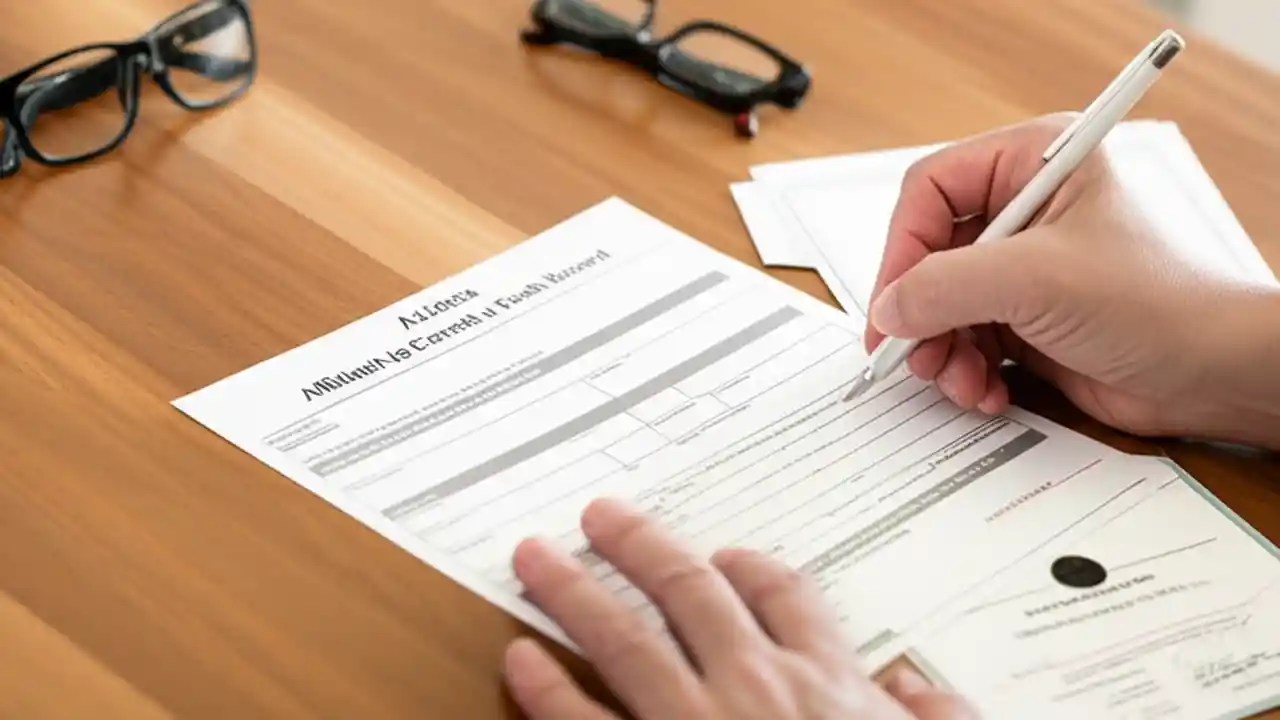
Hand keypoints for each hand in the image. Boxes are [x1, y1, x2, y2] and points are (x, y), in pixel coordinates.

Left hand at [501, 499, 974, 719]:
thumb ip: (936, 717)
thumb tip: (919, 689)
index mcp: (826, 681)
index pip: (783, 595)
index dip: (749, 568)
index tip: (725, 558)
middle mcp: (755, 686)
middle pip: (687, 591)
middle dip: (638, 546)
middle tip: (601, 518)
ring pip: (623, 638)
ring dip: (574, 592)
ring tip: (535, 560)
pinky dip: (546, 688)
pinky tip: (520, 660)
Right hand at [866, 114, 1279, 447]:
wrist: (1215, 374)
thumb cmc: (1159, 303)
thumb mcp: (1037, 281)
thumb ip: (946, 288)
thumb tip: (886, 309)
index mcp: (1034, 164)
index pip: (932, 190)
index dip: (903, 247)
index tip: (893, 304)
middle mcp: (1024, 210)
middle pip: (929, 253)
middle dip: (920, 312)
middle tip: (914, 354)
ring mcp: (1024, 268)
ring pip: (941, 304)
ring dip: (941, 350)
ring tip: (961, 381)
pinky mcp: (1027, 318)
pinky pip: (965, 339)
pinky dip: (965, 370)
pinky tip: (986, 392)